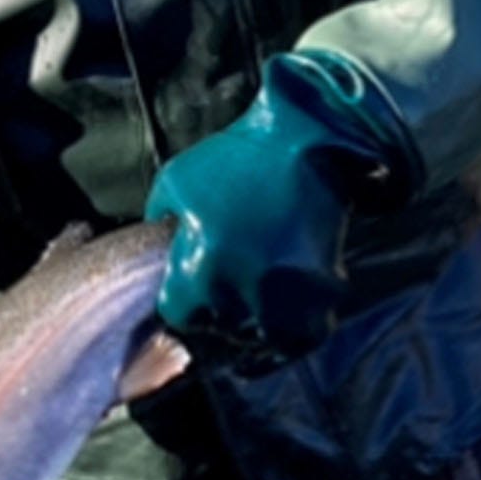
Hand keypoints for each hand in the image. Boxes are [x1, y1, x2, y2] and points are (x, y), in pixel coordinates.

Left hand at [144, 50, 406, 355]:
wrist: (306, 140)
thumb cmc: (236, 158)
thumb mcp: (176, 181)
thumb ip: (160, 220)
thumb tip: (159, 246)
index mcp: (200, 266)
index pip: (180, 316)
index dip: (186, 303)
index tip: (196, 290)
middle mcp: (240, 289)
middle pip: (222, 328)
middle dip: (222, 311)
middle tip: (232, 288)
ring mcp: (284, 295)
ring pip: (264, 340)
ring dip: (260, 328)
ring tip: (261, 305)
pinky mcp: (321, 291)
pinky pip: (304, 336)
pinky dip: (296, 332)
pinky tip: (290, 315)